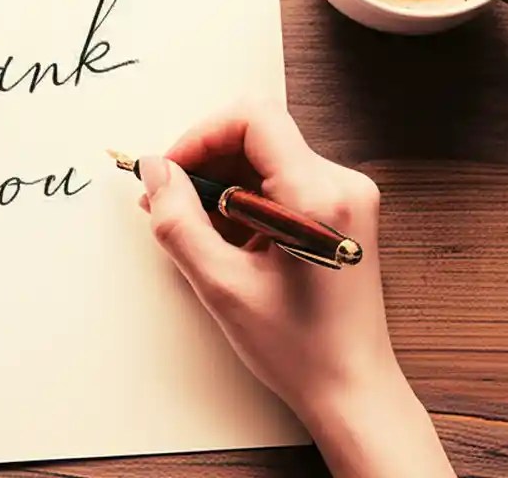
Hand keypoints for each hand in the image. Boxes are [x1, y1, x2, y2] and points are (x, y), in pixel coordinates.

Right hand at [137, 101, 452, 477]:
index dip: (200, 135)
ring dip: (222, 184)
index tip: (169, 171)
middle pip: (258, 135)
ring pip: (266, 158)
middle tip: (166, 202)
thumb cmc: (300, 349)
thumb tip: (155, 172)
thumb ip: (178, 222)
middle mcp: (341, 185)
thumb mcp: (222, 286)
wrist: (352, 389)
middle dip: (204, 162)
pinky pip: (281, 181)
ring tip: (194, 230)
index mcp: (318, 197)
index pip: (253, 118)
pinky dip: (244, 200)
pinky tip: (226, 241)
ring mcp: (346, 197)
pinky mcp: (341, 211)